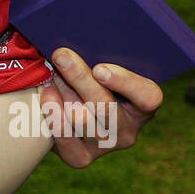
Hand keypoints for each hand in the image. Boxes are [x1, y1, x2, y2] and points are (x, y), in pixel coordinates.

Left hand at [42, 47, 162, 168]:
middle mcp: (128, 130)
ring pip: (83, 119)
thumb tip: (80, 36)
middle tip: (61, 55)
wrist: (63, 105)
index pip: (149, 97)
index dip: (126, 83)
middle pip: (106, 107)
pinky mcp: (80, 157)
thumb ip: (97, 53)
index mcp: (142, 105)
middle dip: (81, 78)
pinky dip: (52, 112)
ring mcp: (105, 146)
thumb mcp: (99, 65)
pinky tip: (45, 94)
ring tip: (51, 74)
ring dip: (64, 93)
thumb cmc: (87, 77)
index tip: (100, 68)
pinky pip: (65, 137)